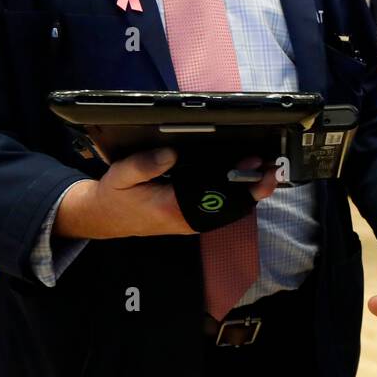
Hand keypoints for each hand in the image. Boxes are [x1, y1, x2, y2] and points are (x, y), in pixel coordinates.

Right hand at [53, 149, 277, 238]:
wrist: (104, 219)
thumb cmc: (113, 195)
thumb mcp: (120, 175)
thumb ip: (144, 164)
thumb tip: (171, 154)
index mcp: (171, 208)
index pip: (212, 198)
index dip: (236, 182)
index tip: (253, 166)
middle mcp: (185, 220)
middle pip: (226, 207)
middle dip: (251, 188)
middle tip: (272, 168)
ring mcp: (189, 222)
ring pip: (225, 211)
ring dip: (247, 193)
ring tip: (268, 173)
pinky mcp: (190, 219)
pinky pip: (218, 210)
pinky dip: (235, 196)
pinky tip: (248, 182)